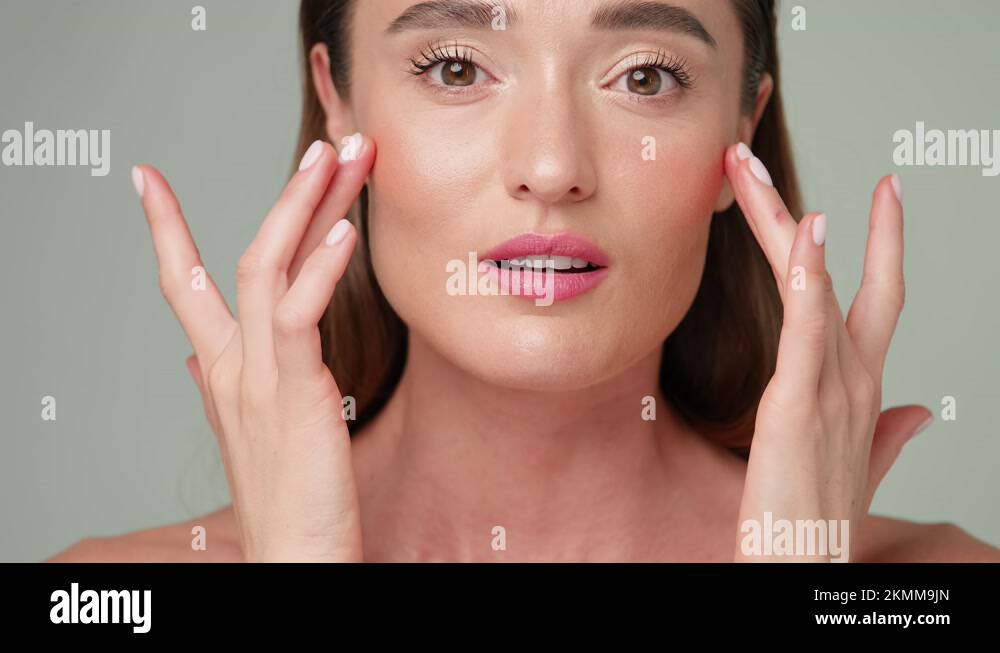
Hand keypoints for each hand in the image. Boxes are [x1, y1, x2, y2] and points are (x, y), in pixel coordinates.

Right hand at [134, 136, 375, 560]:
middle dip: (283, 196)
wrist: (295, 558)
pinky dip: (318, 268)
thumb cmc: (287, 498)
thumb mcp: (249, 430)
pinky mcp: (292, 392)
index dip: (165, 232)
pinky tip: (343, 229)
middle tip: (322, 143)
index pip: (185, 286)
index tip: (147, 180)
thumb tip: (196, 358)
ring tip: (341, 155)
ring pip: (268, 269)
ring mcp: (256, 376)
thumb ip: (223, 384)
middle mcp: (231, 365)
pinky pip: (298, 316)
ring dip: (305, 206)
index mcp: (222, 371)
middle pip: (243, 257)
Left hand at [724, 143, 931, 561]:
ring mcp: (831, 384)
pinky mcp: (799, 400)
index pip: (877, 297)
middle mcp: (853, 375)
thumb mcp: (865, 468)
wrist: (808, 566)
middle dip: (798, 211)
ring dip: (782, 222)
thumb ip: (894, 436)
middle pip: (839, 273)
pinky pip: (807, 330)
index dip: (881, 243)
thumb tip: (925, 414)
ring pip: (810, 285)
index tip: (878, 194)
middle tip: (749, 157)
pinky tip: (806, 238)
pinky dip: (811, 281)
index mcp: (862, 385)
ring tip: (747, 170)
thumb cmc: (824, 520)